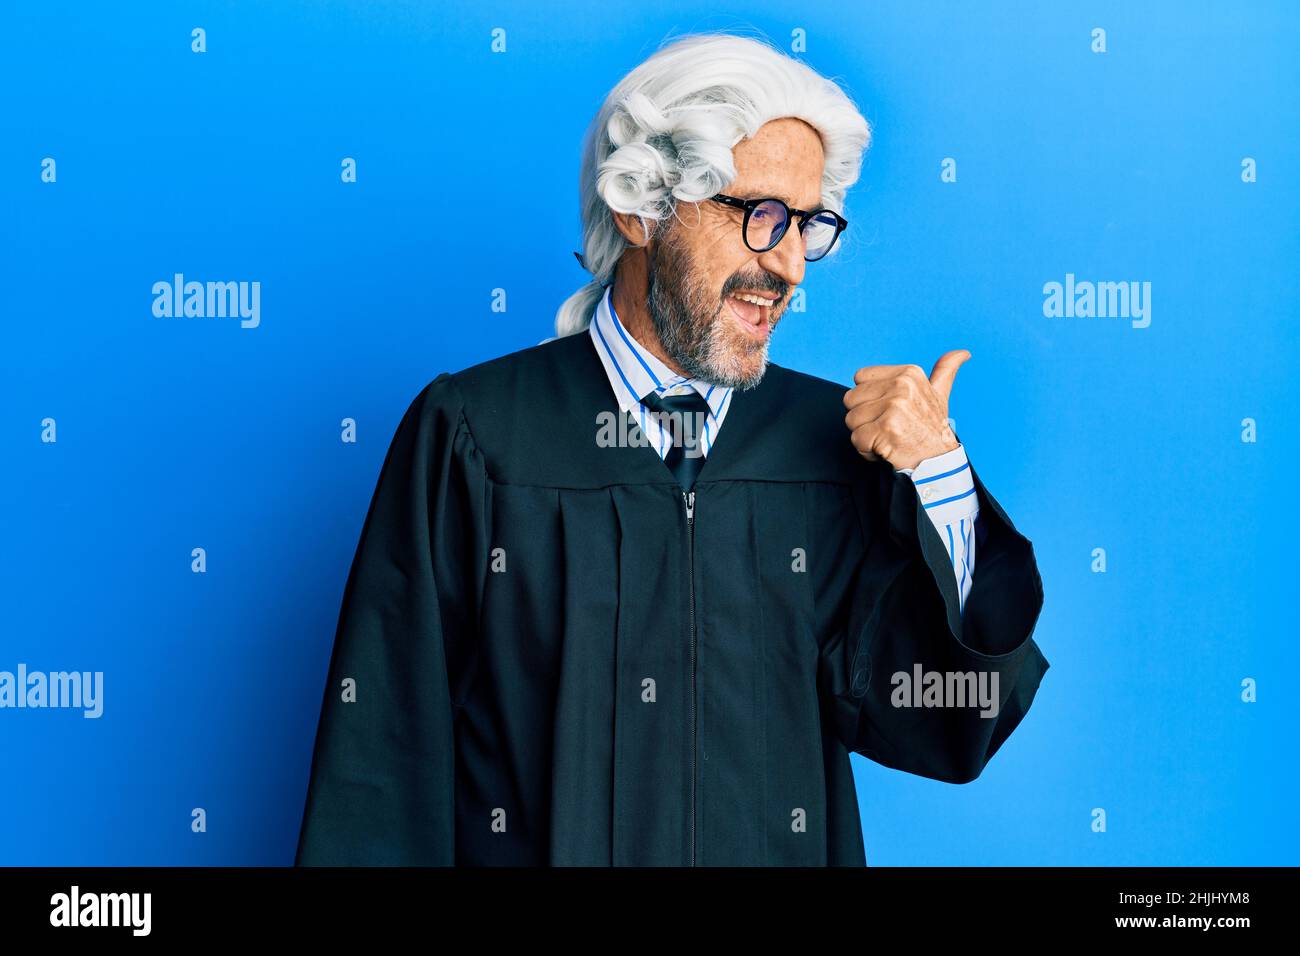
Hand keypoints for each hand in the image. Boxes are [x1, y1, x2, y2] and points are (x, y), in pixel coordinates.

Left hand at [842, 350, 969, 470]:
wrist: (939, 462)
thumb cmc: (934, 429)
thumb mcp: (940, 394)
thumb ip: (945, 370)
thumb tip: (964, 352)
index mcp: (909, 373)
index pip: (860, 378)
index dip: (869, 398)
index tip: (889, 410)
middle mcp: (902, 386)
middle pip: (851, 399)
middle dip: (864, 418)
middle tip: (888, 427)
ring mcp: (895, 407)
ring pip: (851, 420)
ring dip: (865, 435)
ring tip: (888, 438)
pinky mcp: (886, 429)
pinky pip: (857, 439)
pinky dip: (866, 450)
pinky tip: (886, 450)